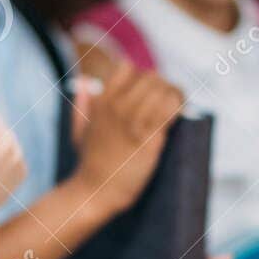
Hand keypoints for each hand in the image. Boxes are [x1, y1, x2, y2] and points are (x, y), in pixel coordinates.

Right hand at [72, 50, 183, 212]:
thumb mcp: (79, 129)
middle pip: (152, 78)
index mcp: (103, 102)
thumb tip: (86, 82)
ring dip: (176, 96)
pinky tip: (179, 117)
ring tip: (177, 108)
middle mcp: (118, 107)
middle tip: (170, 100)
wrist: (94, 191)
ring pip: (165, 90)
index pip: (127, 68)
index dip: (141, 76)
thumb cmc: (90, 163)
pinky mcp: (149, 139)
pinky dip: (178, 109)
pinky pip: (171, 110)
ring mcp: (134, 122)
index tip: (148, 91)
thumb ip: (82, 104)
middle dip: (164, 86)